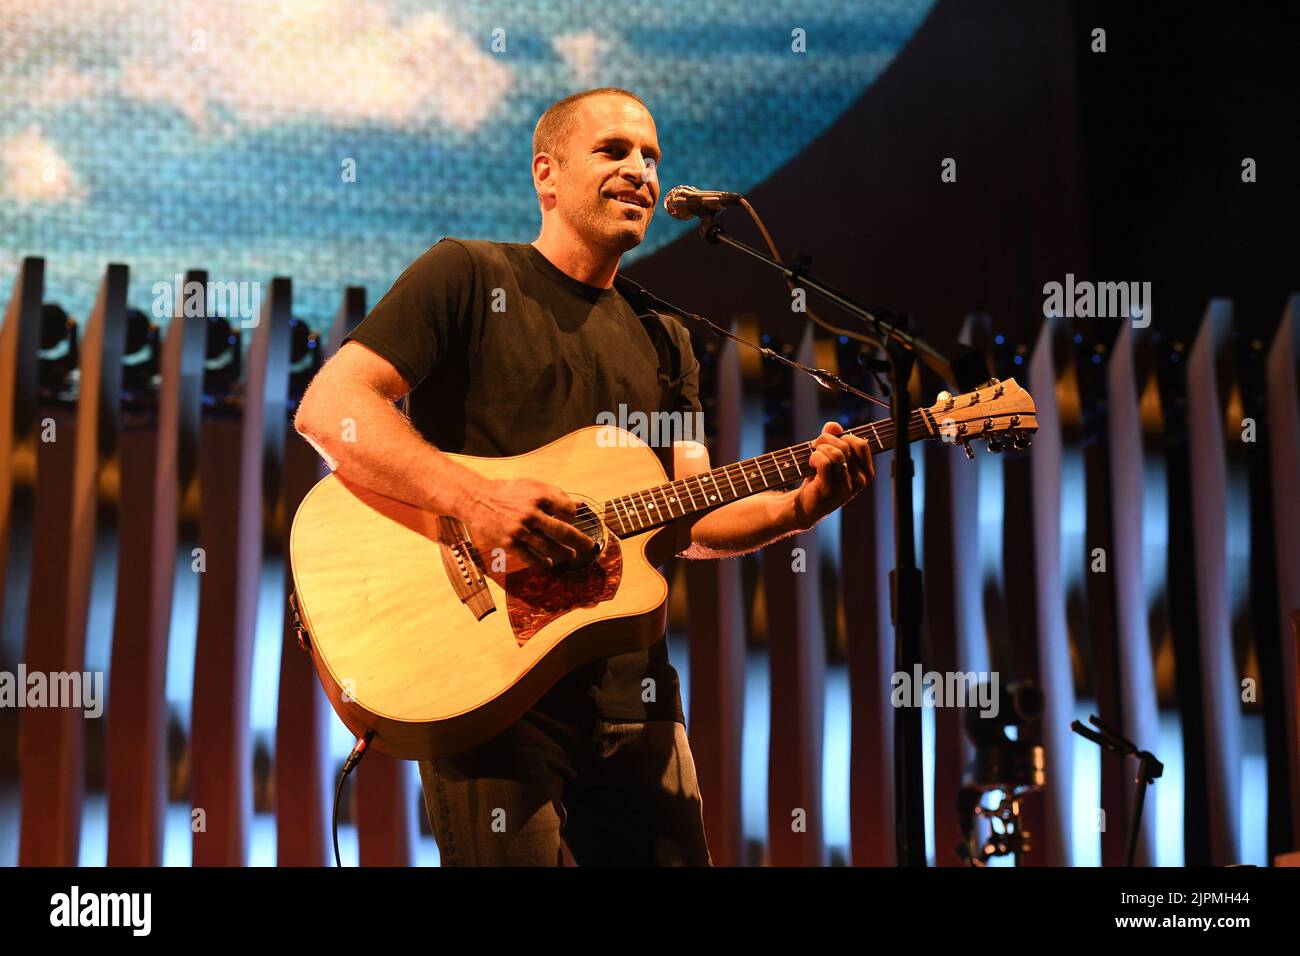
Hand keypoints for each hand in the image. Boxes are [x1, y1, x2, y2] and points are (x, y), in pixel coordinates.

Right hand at [460, 477, 593, 570]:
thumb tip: (579, 504)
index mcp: (539, 496)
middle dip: (580, 541)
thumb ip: (556, 495)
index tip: (573, 519)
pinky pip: (530, 558)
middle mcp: (531, 513)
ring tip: (571, 555)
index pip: (567, 509)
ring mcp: (520, 530)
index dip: (573, 515)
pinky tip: (549, 564)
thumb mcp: (532, 486)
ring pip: (548, 546)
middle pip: (562, 531)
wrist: (477, 500)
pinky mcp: (509, 543)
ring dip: (563, 553)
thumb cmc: (507, 492)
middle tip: (589, 547)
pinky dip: (542, 563)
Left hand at [791, 421, 873, 530]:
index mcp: (866, 473)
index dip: (844, 437)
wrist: (806, 506)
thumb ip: (834, 439)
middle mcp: (860, 480)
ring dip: (819, 448)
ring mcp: (846, 486)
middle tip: (815, 446)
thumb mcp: (831, 457)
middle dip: (826, 440)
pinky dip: (814, 457)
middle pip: (845, 445)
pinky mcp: (829, 488)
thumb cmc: (820, 480)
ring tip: (813, 454)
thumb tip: (834, 426)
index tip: (832, 442)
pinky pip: (825, 462)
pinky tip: (811, 464)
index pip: (861, 444)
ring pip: (836, 453)